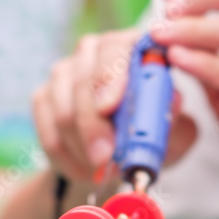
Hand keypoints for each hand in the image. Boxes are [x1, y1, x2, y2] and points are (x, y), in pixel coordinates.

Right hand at [32, 28, 197, 183]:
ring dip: (83, 149)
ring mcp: (65, 72)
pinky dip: (68, 159)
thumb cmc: (154, 132)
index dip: (110, 77)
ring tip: (103, 170)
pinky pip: (48, 133)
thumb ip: (173, 116)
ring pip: (64, 112)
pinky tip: (87, 171)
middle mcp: (94, 50)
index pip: (115, 51)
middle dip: (93, 125)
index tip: (108, 107)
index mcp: (132, 47)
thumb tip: (170, 101)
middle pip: (83, 83)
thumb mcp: (175, 129)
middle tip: (104, 159)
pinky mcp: (43, 97)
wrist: (124, 152)